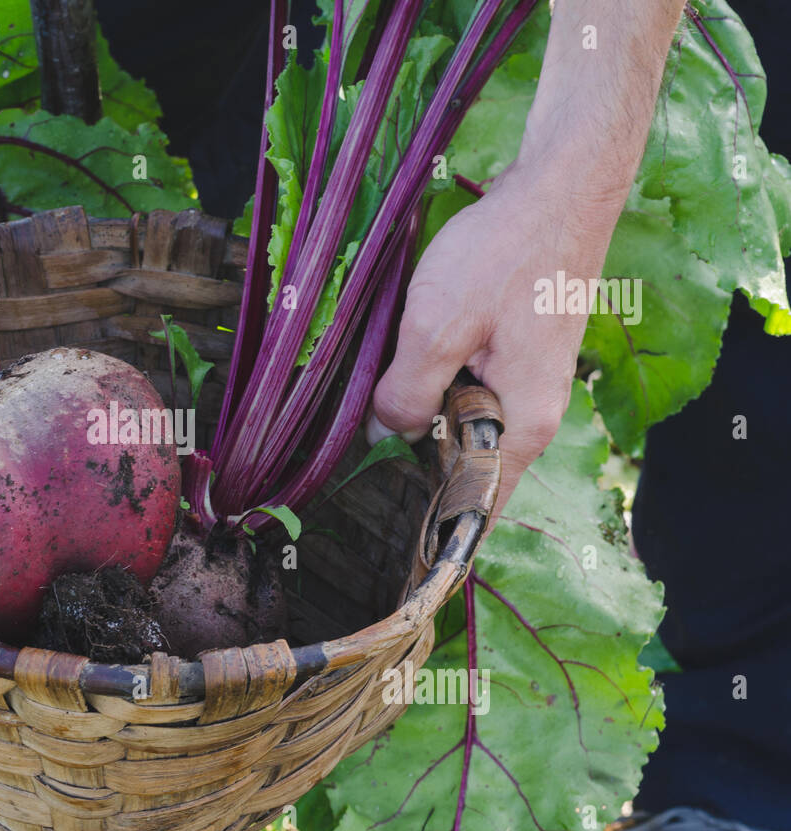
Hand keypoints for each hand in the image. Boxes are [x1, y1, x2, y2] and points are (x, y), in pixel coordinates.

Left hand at [366, 163, 621, 524]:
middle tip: (359, 453)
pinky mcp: (514, 351)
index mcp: (523, 422)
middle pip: (463, 459)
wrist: (559, 188)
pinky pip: (467, 384)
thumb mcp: (438, 326)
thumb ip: (409, 390)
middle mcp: (532, 411)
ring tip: (377, 400)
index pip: (478, 501)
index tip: (399, 554)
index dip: (437, 525)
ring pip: (460, 418)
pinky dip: (435, 378)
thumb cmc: (506, 253)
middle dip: (415, 458)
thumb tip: (386, 432)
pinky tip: (408, 354)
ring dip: (421, 410)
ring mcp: (525, 380)